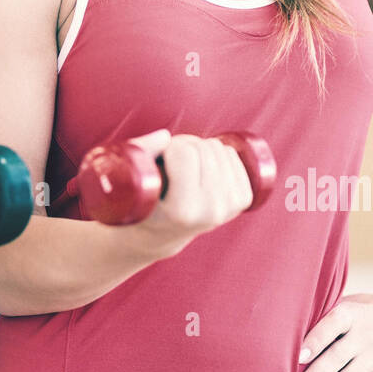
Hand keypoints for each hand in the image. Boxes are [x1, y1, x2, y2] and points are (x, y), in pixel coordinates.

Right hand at [122, 128, 254, 258]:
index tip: (158, 164)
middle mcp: (210, 212)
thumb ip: (140, 152)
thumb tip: (165, 136)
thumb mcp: (131, 180)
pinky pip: (234, 156)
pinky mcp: (242, 201)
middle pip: (203, 148)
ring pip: (220, 149)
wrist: (158, 235)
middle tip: (171, 166)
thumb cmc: (140, 203)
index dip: (167, 149)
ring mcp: (229, 208)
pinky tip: (204, 170)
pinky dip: (218, 155)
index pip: (184, 152)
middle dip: (184, 147)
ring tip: (185, 169)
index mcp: (182, 211)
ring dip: (200, 150)